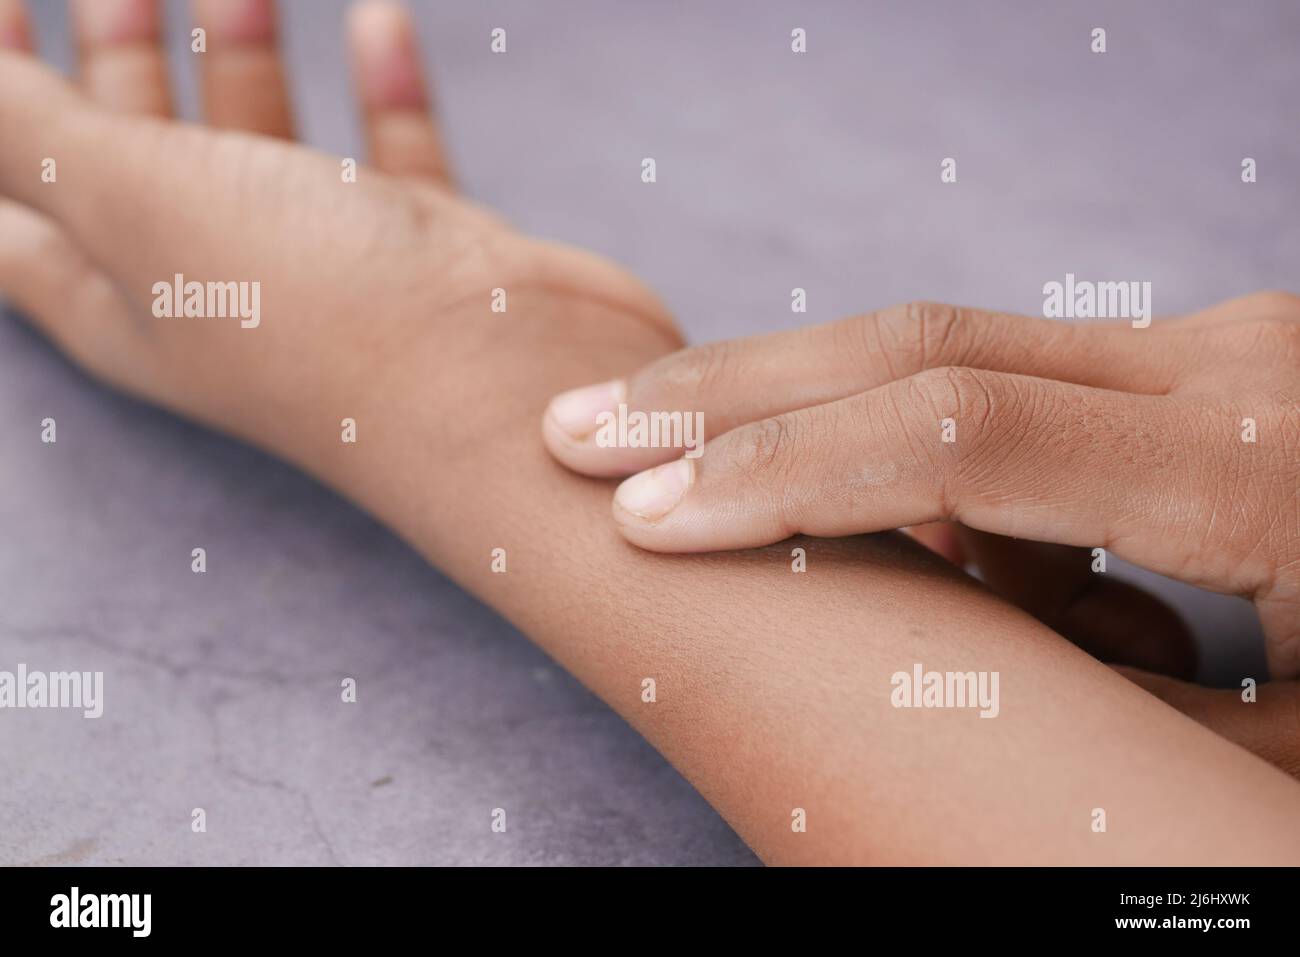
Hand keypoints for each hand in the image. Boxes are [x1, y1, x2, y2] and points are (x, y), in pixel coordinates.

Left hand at [0, 0, 677, 469]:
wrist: (506, 382)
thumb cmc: (313, 308)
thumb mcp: (130, 198)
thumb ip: (26, 126)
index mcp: (118, 296)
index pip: (13, 199)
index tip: (10, 14)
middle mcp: (216, 285)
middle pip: (137, 159)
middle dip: (114, 55)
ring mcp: (326, 264)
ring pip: (262, 140)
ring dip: (239, 52)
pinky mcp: (421, 244)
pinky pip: (390, 149)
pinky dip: (380, 85)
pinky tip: (378, 19)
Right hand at [541, 297, 1299, 681]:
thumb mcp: (1298, 760)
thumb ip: (1122, 707)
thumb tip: (946, 672)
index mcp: (1273, 463)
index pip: (966, 430)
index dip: (785, 469)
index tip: (644, 511)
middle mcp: (1232, 366)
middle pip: (924, 344)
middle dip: (735, 392)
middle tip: (579, 428)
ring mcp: (1212, 348)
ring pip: (949, 347)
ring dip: (794, 405)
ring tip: (664, 457)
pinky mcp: (1192, 364)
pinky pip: (1009, 390)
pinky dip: (904, 449)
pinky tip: (867, 512)